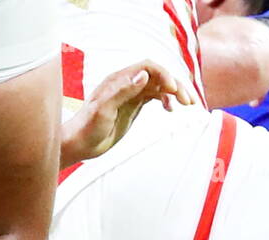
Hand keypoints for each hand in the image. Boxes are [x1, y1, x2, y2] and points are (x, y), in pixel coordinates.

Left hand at [61, 60, 195, 166]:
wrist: (79, 144)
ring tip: (187, 105)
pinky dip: (165, 100)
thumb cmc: (87, 127)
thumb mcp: (104, 109)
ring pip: (158, 86)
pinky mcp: (133, 106)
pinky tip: (171, 110)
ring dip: (174, 93)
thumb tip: (144, 76)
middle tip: (189, 101)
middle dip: (175, 85)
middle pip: (157, 76)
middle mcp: (127, 84)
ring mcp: (131, 95)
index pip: (148, 67)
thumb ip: (124, 91)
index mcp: (119, 80)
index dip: (164, 75)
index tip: (174, 90)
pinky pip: (154, 97)